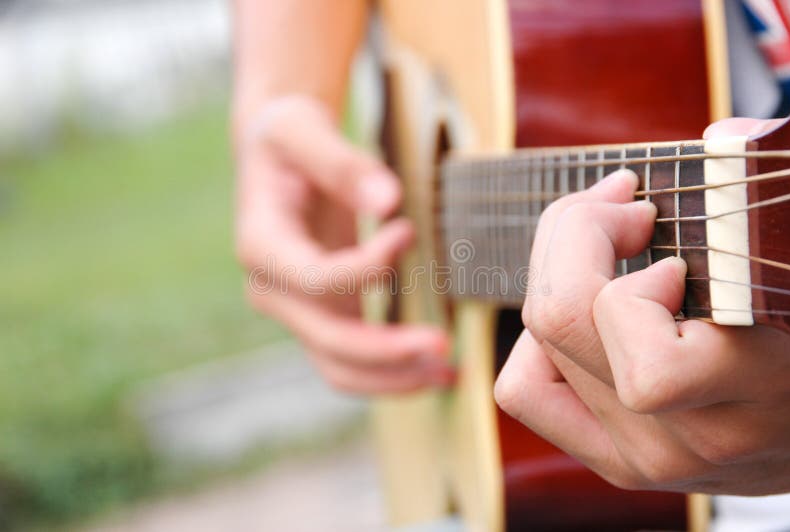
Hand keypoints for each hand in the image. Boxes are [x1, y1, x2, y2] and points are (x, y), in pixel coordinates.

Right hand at [235, 95, 452, 393]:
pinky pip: (353, 361)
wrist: (275, 157)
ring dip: (394, 378)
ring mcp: (296, 310)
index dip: (366, 267)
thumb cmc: (288, 140)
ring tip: (450, 374)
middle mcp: (272, 289)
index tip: (407, 231)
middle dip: (387, 350)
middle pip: (328, 340)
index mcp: (261, 246)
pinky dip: (392, 372)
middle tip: (444, 345)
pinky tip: (437, 370)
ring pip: (340, 368)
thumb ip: (343, 165)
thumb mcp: (304, 131)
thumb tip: (390, 200)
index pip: (314, 279)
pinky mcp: (322, 315)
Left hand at [495, 118, 789, 494]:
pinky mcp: (615, 462)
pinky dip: (539, 344)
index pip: (626, 324)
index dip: (612, 252)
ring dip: (560, 278)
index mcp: (754, 380)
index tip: (652, 216)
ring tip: (609, 256)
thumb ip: (775, 192)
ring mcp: (646, 457)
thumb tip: (725, 138)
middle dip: (576, 235)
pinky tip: (589, 319)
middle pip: (559, 315)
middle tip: (624, 210)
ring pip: (538, 345)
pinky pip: (526, 390)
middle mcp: (689, 434)